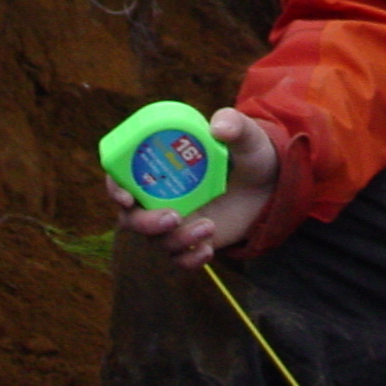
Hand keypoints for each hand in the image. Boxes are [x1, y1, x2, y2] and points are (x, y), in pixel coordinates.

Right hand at [102, 107, 279, 268]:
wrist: (270, 185)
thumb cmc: (249, 153)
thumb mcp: (246, 135)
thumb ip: (234, 125)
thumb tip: (219, 127)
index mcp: (162, 164)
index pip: (122, 175)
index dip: (115, 187)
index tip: (127, 196)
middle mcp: (160, 194)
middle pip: (131, 217)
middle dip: (146, 223)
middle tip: (174, 217)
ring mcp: (174, 220)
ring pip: (156, 241)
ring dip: (175, 241)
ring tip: (208, 227)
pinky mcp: (189, 240)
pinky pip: (178, 259)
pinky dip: (188, 260)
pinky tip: (207, 250)